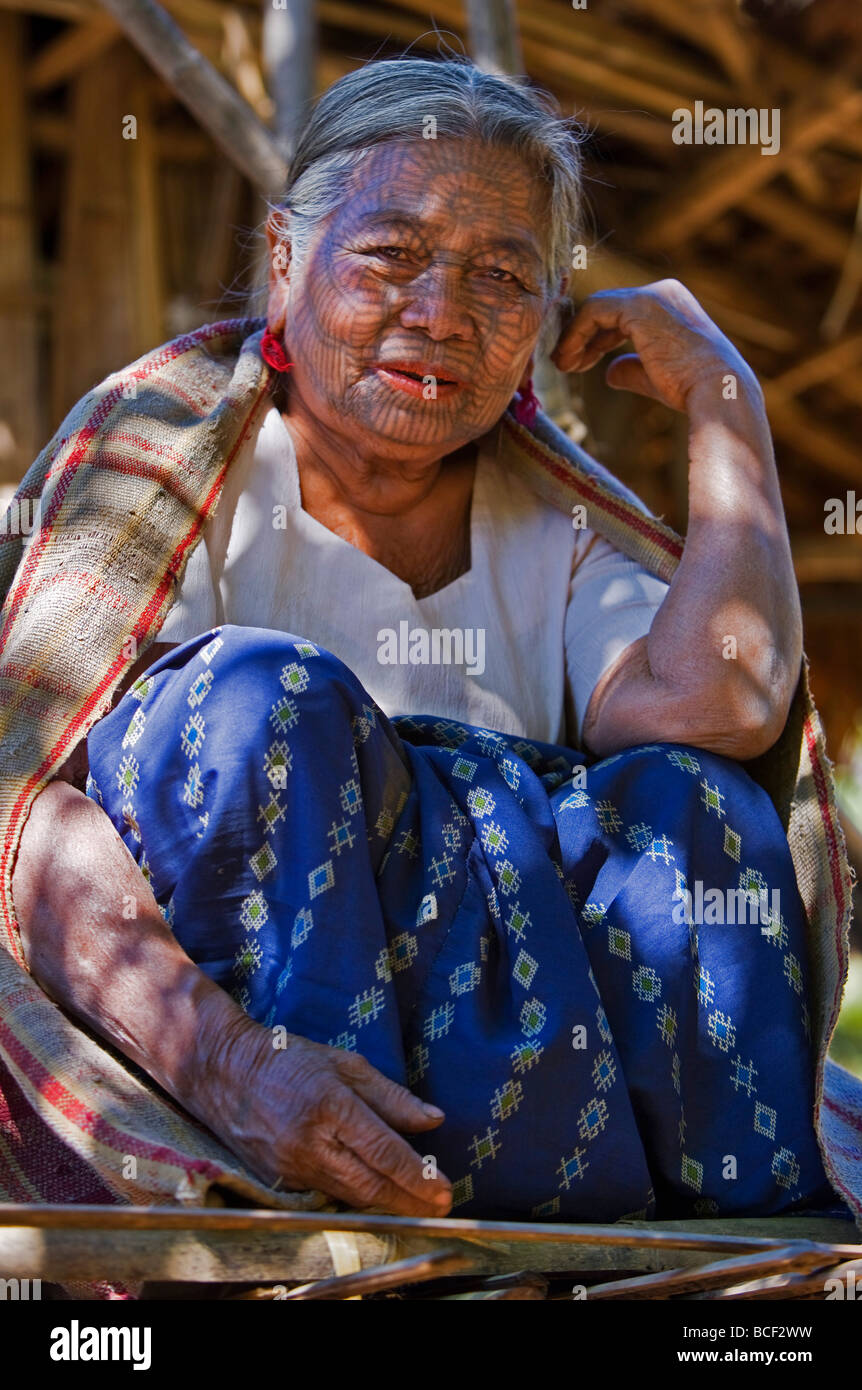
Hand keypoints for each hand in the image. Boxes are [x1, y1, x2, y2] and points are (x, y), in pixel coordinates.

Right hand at [211, 1017, 453, 1216]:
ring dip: (387, 1203)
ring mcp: (291, 1167)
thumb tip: (433, 1120)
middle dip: (410, 1201)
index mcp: (330, 1106)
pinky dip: (355, 1196)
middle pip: (370, 1186)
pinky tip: (377, 1194)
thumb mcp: (345, 1064)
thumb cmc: (290, 1060)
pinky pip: (327, 1194)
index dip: (418, 1176)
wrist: (225, 1073)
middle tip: (441, 1206)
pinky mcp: (278, 1181)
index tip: (444, 1190)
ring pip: (349, 1196)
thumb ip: (391, 1096)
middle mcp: (310, 1143)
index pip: (384, 1152)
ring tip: (417, 1203)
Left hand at [551, 279, 761, 413]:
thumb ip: (631, 369)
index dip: (597, 338)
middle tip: (564, 364)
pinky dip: (576, 334)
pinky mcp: (639, 306)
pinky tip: (569, 359)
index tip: (581, 363)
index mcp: (672, 304)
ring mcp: (652, 295)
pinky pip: (593, 311)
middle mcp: (663, 292)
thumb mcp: (656, 376)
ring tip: (563, 365)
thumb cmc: (692, 390)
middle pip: (606, 307)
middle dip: (581, 336)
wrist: (716, 391)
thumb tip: (610, 372)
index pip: (621, 313)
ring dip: (574, 337)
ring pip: (596, 307)